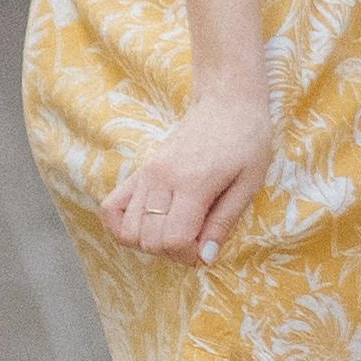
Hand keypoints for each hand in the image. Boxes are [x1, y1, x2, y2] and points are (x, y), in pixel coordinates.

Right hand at [104, 83, 269, 265]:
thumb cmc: (247, 140)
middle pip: (148, 239)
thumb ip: (224, 222)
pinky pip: (111, 207)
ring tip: (176, 231)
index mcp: (193, 183)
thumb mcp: (249, 182)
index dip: (189, 255)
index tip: (207, 248)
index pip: (172, 240)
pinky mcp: (140, 171)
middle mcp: (161, 179)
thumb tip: (205, 258)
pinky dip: (122, 226)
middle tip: (196, 240)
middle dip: (173, 252)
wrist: (227, 101)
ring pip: (128, 230)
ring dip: (151, 242)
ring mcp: (146, 174)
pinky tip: (148, 225)